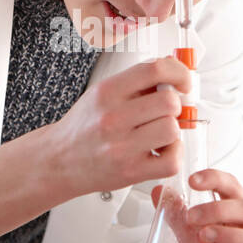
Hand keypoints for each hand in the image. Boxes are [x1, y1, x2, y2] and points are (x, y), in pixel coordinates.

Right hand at [47, 57, 188, 195]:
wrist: (58, 160)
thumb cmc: (83, 127)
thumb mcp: (102, 94)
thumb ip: (135, 82)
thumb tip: (174, 73)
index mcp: (107, 92)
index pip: (154, 70)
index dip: (179, 73)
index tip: (183, 82)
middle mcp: (112, 118)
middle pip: (169, 102)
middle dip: (174, 106)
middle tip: (166, 112)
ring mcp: (121, 147)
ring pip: (172, 129)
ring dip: (172, 130)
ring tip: (159, 133)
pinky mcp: (130, 172)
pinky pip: (172, 161)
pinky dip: (173, 155)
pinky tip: (159, 151)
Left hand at [180, 169, 242, 242]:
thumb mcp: (192, 239)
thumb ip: (178, 216)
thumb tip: (160, 191)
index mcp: (237, 216)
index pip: (232, 188)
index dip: (215, 179)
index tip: (192, 180)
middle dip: (217, 209)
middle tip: (190, 218)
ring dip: (229, 234)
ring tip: (204, 237)